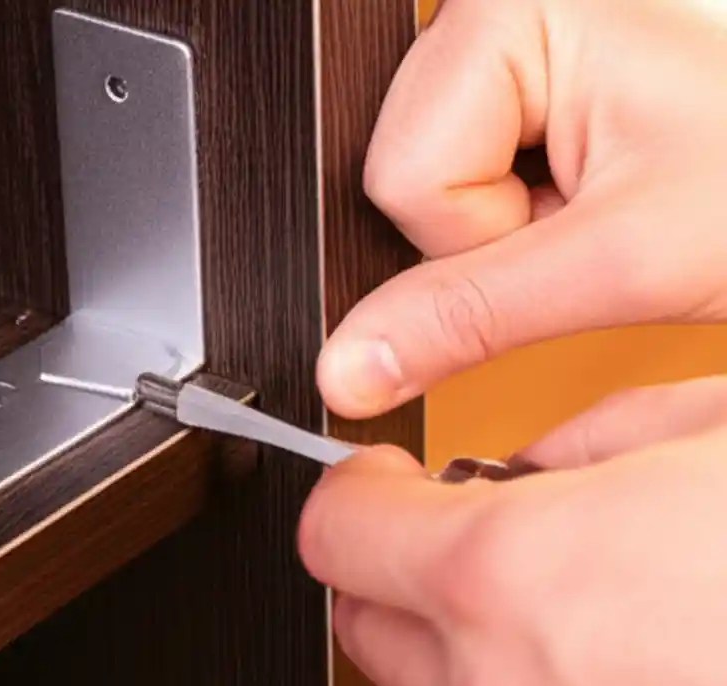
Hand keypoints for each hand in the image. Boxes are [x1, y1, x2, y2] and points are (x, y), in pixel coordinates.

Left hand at [299, 376, 726, 685]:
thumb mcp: (717, 431)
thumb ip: (590, 438)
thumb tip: (540, 464)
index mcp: (505, 574)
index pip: (334, 530)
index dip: (358, 487)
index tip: (387, 472)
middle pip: (367, 625)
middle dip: (399, 566)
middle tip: (474, 528)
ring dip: (468, 639)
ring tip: (574, 596)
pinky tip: (618, 655)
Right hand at [317, 0, 726, 418]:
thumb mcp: (620, 263)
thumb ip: (469, 317)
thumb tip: (348, 367)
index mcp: (513, 6)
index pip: (400, 174)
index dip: (479, 234)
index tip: (574, 225)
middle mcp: (498, 11)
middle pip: (400, 176)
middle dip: (490, 230)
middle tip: (592, 212)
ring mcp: (507, 45)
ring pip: (419, 188)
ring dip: (503, 227)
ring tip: (596, 198)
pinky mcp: (519, 84)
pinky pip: (454, 182)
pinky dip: (515, 214)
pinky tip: (582, 192)